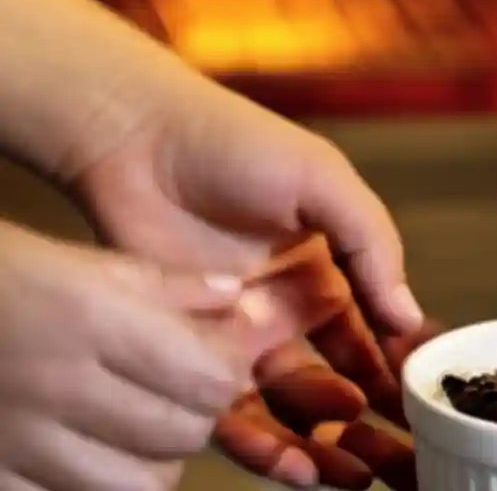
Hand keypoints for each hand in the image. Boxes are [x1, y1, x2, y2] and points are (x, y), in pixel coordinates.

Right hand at [0, 221, 242, 490]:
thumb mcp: (81, 262)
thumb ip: (167, 284)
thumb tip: (240, 299)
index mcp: (91, 321)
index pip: (210, 379)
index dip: (227, 374)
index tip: (217, 360)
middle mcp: (58, 386)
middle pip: (181, 435)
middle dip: (195, 417)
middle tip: (178, 396)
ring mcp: (16, 441)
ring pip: (136, 487)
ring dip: (152, 464)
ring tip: (136, 435)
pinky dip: (91, 490)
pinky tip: (85, 459)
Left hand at [67, 80, 431, 486]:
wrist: (134, 139)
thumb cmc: (233, 142)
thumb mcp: (323, 181)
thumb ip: (372, 244)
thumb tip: (407, 313)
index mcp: (329, 266)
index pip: (375, 328)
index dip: (399, 365)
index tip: (424, 402)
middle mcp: (288, 308)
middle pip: (338, 376)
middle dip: (369, 418)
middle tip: (394, 455)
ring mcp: (239, 333)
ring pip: (289, 402)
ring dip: (322, 440)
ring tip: (349, 474)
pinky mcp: (189, 350)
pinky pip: (228, 407)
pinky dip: (262, 441)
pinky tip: (292, 464)